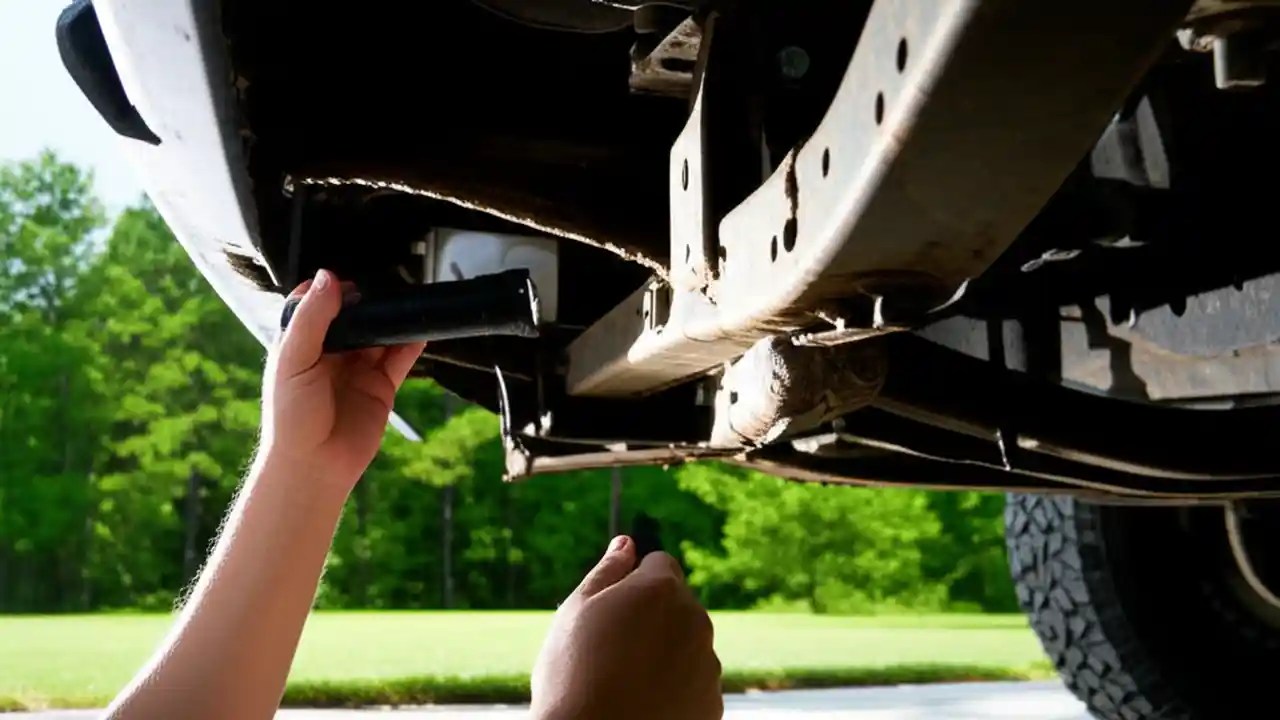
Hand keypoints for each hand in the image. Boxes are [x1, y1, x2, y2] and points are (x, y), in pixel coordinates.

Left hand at [260, 269, 424, 491]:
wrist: (314, 467)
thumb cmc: (291, 418)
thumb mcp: (294, 360)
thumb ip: (312, 319)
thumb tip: (327, 276)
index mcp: (300, 344)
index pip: (314, 304)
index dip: (328, 289)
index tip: (344, 281)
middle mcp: (329, 354)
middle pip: (353, 317)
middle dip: (367, 303)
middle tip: (382, 289)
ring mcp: (357, 370)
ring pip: (379, 336)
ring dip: (390, 321)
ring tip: (404, 305)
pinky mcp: (380, 388)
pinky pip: (399, 360)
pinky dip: (411, 344)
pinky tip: (419, 331)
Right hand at [531, 537, 722, 719]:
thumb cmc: (574, 675)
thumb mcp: (576, 611)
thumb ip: (607, 571)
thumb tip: (626, 544)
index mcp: (662, 590)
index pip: (659, 563)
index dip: (635, 580)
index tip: (614, 606)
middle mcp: (695, 621)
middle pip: (677, 604)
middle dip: (652, 616)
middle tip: (612, 647)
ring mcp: (708, 665)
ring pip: (686, 645)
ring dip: (665, 653)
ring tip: (625, 682)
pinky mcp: (712, 704)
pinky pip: (694, 684)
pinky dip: (675, 689)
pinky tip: (644, 703)